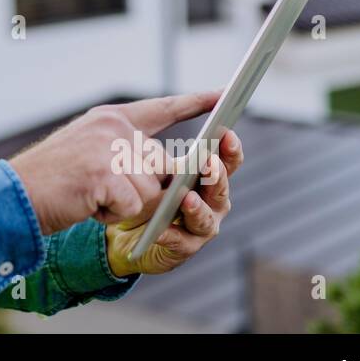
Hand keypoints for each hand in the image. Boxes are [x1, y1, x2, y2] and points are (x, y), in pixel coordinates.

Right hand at [8, 90, 221, 235]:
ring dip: (126, 206)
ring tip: (91, 197)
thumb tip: (168, 176)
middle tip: (105, 193)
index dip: (194, 102)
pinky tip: (88, 204)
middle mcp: (113, 127)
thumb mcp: (90, 153)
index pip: (161, 108)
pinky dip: (111, 215)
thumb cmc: (51, 182)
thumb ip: (126, 154)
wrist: (14, 195)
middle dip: (144, 191)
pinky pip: (132, 207)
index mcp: (110, 118)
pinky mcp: (105, 174)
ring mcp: (110, 149)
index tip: (222, 95)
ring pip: (151, 192)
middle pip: (161, 167)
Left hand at [104, 129, 242, 275]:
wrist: (130, 229)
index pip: (226, 162)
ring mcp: (202, 227)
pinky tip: (160, 229)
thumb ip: (172, 144)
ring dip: (197, 208)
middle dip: (216, 176)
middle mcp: (213, 203)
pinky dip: (171, 235)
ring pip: (205, 219)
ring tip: (187, 198)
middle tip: (209, 162)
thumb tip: (184, 113)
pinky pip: (180, 241)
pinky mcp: (184, 248)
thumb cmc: (149, 191)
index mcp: (210, 179)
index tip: (226, 133)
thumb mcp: (158, 165)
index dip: (230, 149)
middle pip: (220, 190)